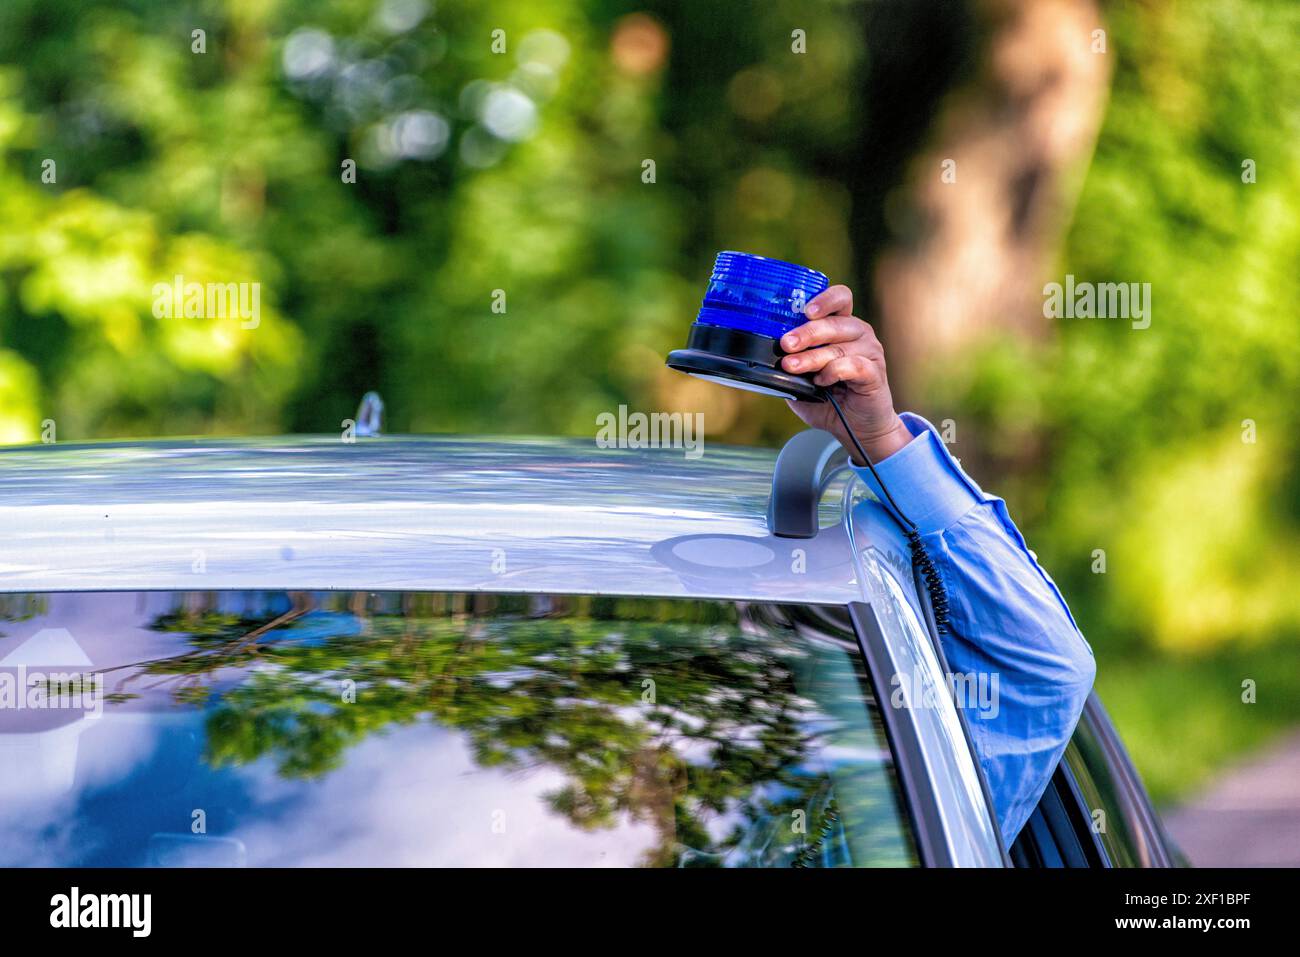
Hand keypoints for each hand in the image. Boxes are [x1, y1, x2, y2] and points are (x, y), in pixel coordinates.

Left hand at [780, 284, 911, 463]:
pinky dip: (834, 371)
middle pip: (834, 323)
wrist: (856, 427)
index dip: (824, 299)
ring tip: (791, 367)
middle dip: (806, 333)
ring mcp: (870, 352)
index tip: (805, 310)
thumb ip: (790, 364)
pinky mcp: (874, 373)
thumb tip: (764, 356)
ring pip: (838, 348)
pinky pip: (853, 366)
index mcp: (843, 327)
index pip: (840, 298)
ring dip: (811, 357)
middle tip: (785, 344)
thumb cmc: (830, 398)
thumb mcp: (803, 379)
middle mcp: (859, 334)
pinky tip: (820, 381)